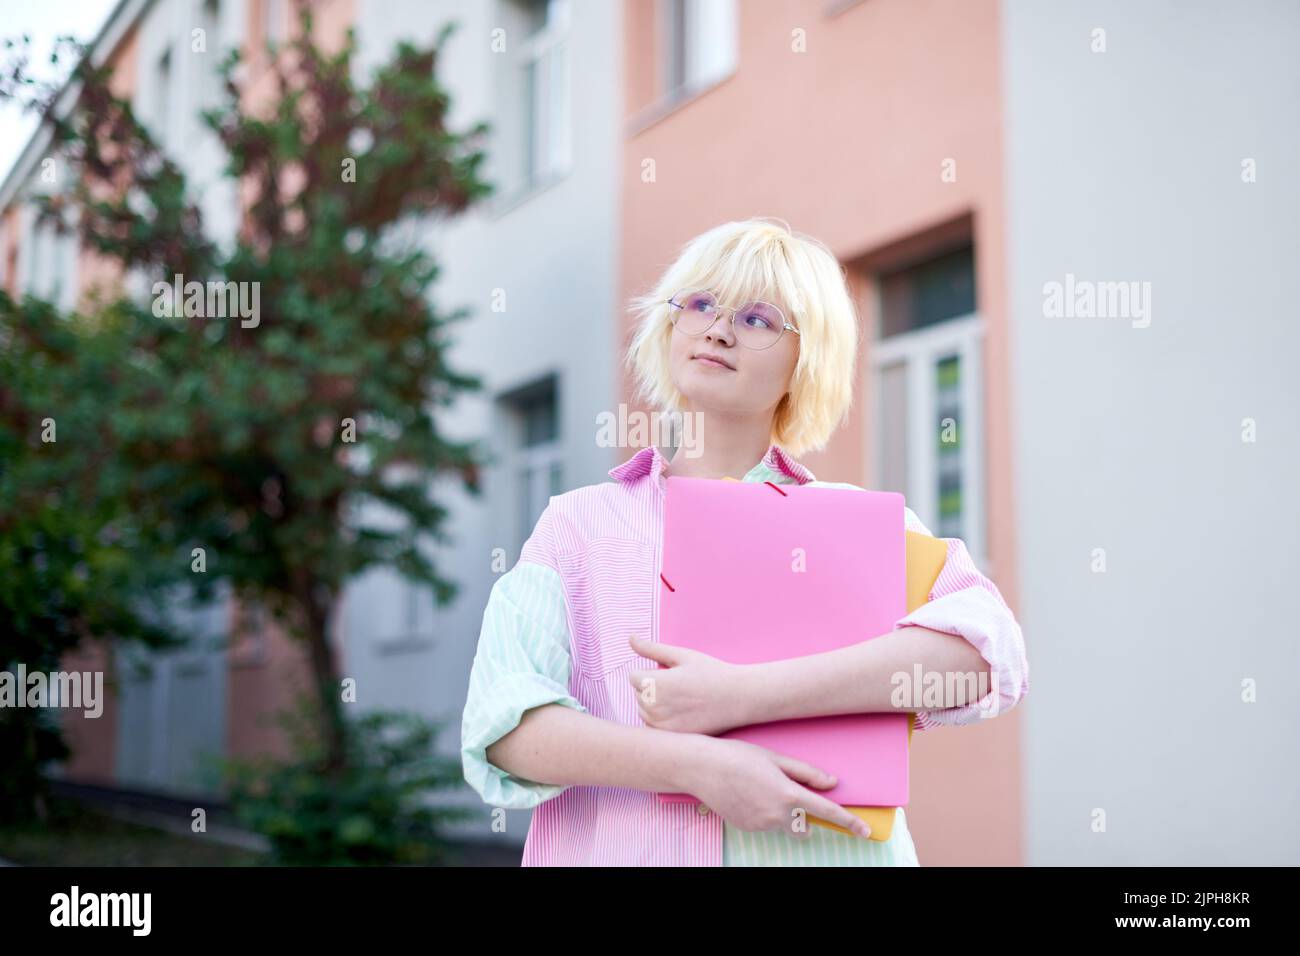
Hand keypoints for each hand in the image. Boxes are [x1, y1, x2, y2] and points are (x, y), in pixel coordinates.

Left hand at [627, 635, 750, 735]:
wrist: (738, 698)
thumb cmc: (710, 672)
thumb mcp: (681, 656)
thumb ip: (651, 649)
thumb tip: (630, 638)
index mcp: (653, 683)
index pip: (633, 676)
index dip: (651, 671)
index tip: (671, 673)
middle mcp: (653, 707)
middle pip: (638, 694)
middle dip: (652, 688)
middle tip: (680, 686)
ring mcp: (661, 725)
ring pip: (644, 711)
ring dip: (654, 704)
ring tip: (681, 699)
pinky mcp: (671, 737)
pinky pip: (654, 727)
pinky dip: (662, 720)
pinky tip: (682, 713)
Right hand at [678, 735, 871, 838]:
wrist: (702, 768)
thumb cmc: (739, 756)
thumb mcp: (776, 758)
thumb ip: (806, 773)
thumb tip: (831, 783)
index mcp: (788, 794)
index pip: (826, 812)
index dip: (848, 822)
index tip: (864, 831)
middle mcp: (777, 815)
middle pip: (804, 827)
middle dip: (804, 818)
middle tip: (789, 795)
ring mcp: (760, 825)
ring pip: (783, 826)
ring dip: (781, 814)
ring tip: (759, 788)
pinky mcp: (746, 828)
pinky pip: (764, 824)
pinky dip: (762, 814)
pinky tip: (747, 795)